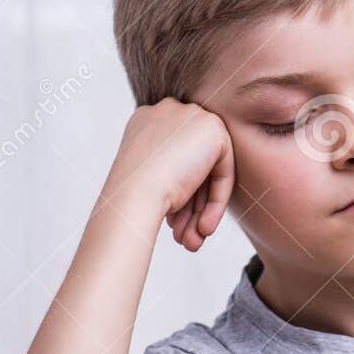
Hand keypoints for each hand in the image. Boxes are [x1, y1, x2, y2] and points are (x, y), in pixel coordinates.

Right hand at [105, 98, 235, 251]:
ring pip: (206, 172)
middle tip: (185, 238)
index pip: (172, 158)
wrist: (132, 195)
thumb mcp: (146, 179)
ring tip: (192, 242)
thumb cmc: (130, 197)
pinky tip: (204, 228)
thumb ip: (169, 174)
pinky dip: (216, 202)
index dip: (176, 193)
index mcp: (145, 121)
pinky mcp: (213, 129)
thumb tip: (190, 191)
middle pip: (191, 164)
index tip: (170, 221)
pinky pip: (223, 171)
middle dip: (189, 206)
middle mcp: (167, 111)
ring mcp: (191, 116)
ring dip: (200, 211)